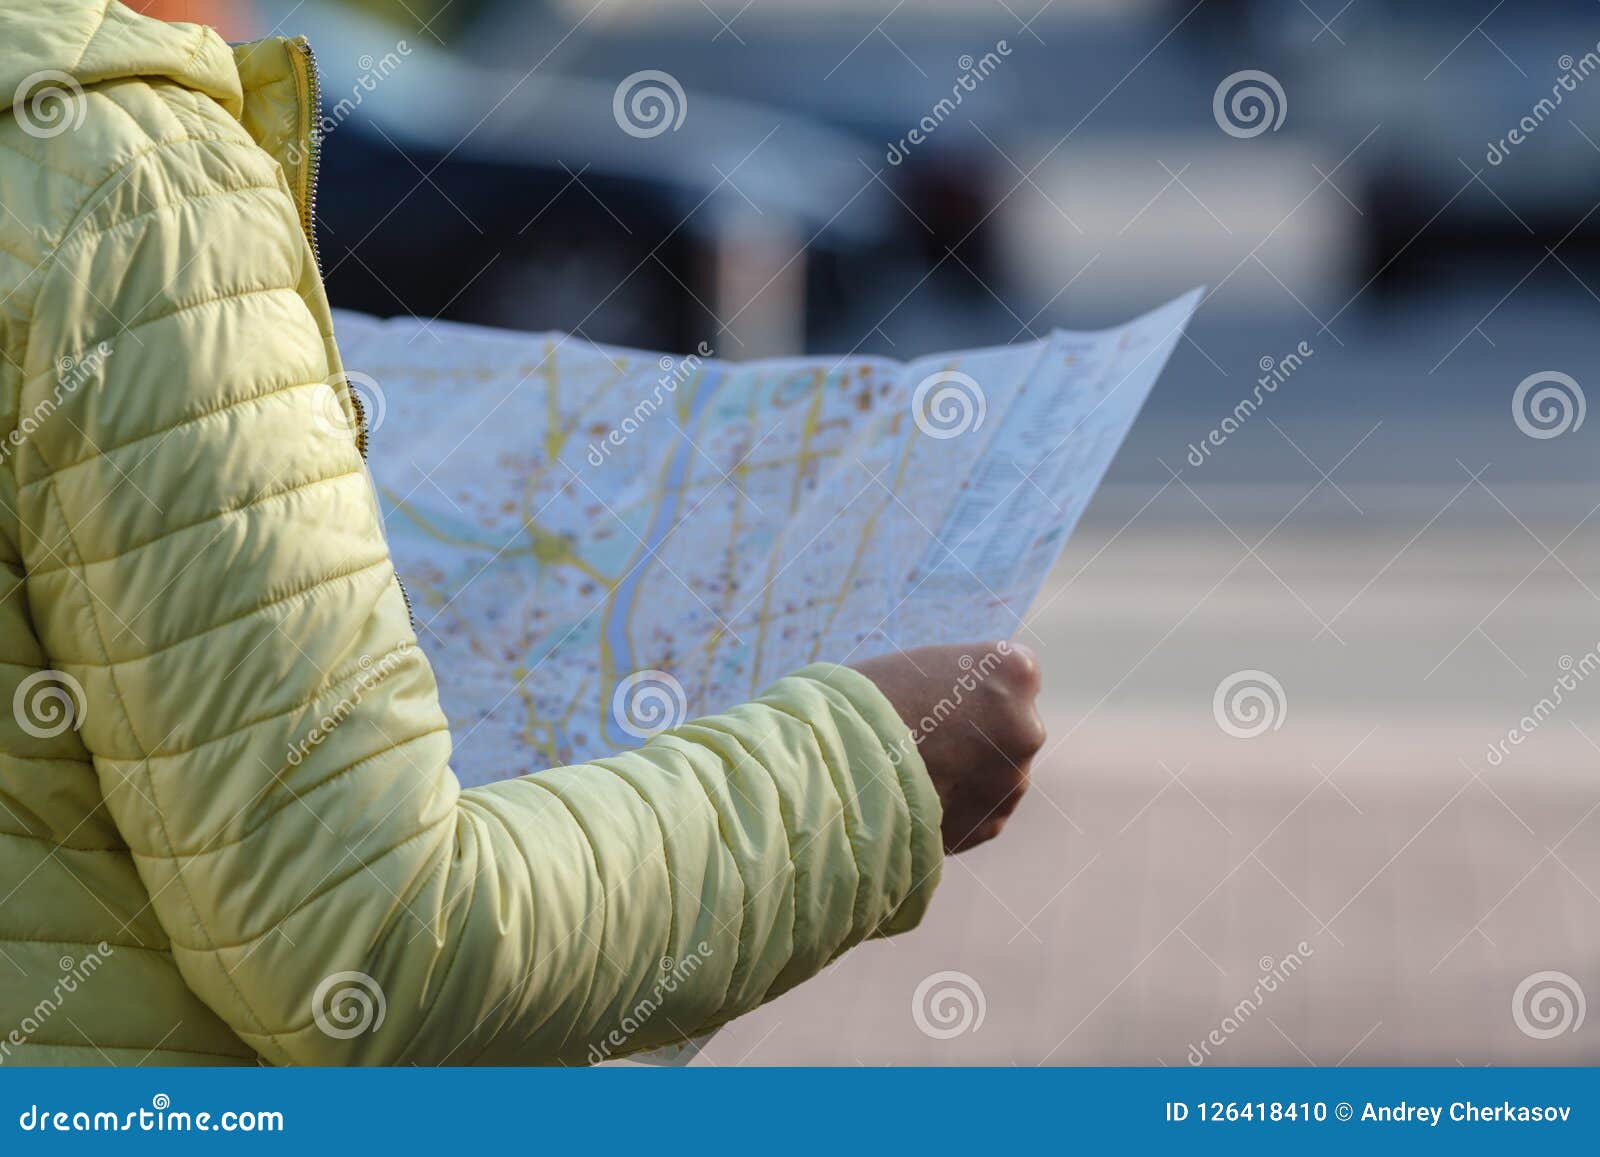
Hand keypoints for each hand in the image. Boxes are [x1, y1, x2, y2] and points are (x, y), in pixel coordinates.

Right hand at [851, 641, 1043, 853]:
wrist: (834, 765)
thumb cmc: (867, 699)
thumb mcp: (923, 667)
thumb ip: (961, 684)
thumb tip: (972, 709)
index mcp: (1014, 671)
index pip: (1013, 675)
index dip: (974, 687)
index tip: (943, 695)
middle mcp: (1026, 725)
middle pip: (1009, 726)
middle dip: (978, 732)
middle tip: (925, 736)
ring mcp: (1013, 779)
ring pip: (997, 772)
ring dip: (968, 772)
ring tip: (913, 771)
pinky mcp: (991, 823)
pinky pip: (981, 811)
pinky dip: (956, 808)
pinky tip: (917, 797)